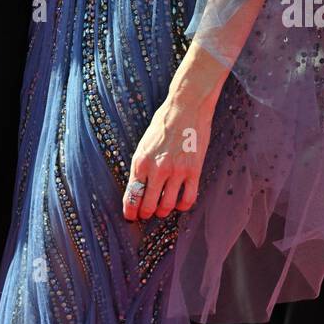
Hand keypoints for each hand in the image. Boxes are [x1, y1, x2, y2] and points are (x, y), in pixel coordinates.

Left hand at [123, 98, 211, 221]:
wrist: (186, 107)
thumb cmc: (163, 123)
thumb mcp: (144, 143)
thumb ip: (141, 166)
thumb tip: (138, 187)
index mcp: (141, 161)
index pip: (132, 195)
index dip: (130, 211)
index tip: (130, 216)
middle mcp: (157, 169)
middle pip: (148, 205)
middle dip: (145, 214)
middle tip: (146, 215)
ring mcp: (176, 171)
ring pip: (167, 206)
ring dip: (163, 211)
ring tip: (162, 209)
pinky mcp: (193, 171)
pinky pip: (188, 199)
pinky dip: (182, 206)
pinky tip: (179, 203)